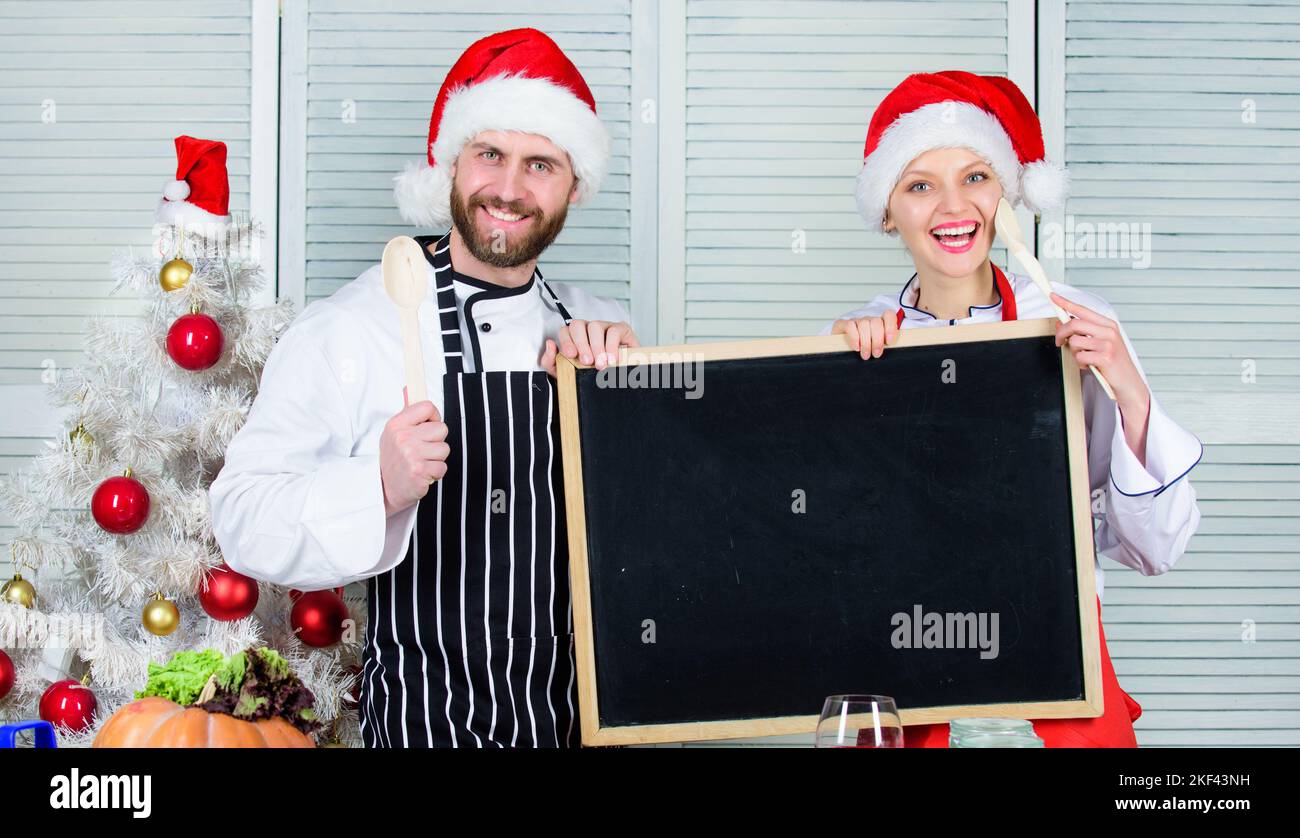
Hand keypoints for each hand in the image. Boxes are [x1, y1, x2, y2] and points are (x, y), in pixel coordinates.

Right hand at [379, 391, 449, 514]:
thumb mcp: (394, 432)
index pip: (427, 406)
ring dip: (436, 458)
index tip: (428, 426)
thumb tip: (409, 388)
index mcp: (397, 424)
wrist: (383, 489)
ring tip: (421, 462)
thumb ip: (407, 412)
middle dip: (436, 441)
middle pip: (441, 428)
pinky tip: (422, 473)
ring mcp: (412, 455)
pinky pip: (442, 467)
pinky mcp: (420, 472)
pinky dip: (435, 473)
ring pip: (444, 449)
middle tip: (422, 450)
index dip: (433, 417)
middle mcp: (403, 438)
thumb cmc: (393, 459)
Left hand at [541, 319, 640, 374]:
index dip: (567, 341)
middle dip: (581, 344)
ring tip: (600, 364)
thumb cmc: (591, 376)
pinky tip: (612, 360)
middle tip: (587, 362)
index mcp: (575, 337)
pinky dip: (612, 347)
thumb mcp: (566, 373)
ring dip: (596, 347)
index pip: (565, 330)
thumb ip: (551, 362)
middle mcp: (588, 330)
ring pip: (595, 326)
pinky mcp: (621, 330)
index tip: (571, 355)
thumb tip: (550, 344)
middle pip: (578, 325)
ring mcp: (605, 327)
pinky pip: (614, 331)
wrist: (616, 386)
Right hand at [832, 310, 899, 359]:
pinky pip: (850, 326)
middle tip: (876, 354)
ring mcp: (855, 321)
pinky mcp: (842, 324)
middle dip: (877, 340)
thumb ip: (884, 344)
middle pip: (876, 322)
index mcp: (879, 323)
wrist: (840, 348)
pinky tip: (856, 347)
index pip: (888, 315)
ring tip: (866, 355)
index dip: (890, 327)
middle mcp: (868, 320)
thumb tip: (892, 348)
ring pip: (864, 324)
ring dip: (866, 342)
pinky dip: (854, 338)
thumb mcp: (876, 347)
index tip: (889, 341)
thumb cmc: (863, 349)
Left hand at [1050, 292, 1151, 461]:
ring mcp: (1108, 343)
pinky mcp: (1105, 357)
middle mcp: (1109, 331)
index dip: (1065, 303)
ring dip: (1075, 353)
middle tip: (1059, 342)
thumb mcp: (1098, 344)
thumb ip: (1082, 333)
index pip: (1082, 310)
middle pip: (1074, 324)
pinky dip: (1080, 363)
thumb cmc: (1112, 363)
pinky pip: (1080, 356)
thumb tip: (1060, 324)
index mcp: (1108, 325)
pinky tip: (1090, 366)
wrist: (1128, 383)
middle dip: (1061, 334)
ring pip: (1075, 341)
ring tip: (1085, 359)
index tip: (1052, 296)